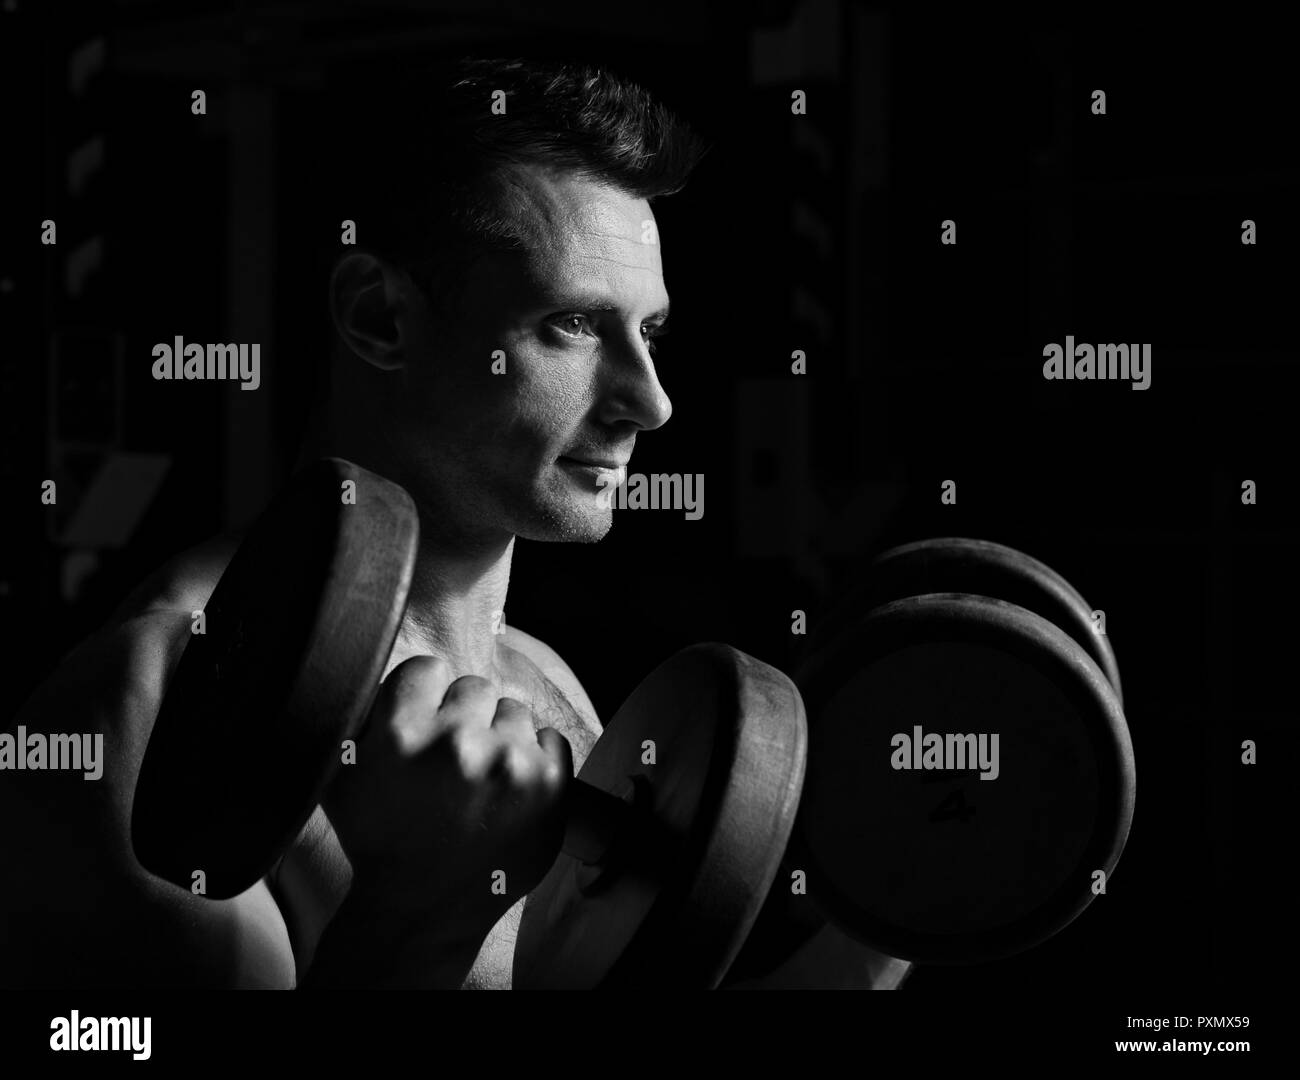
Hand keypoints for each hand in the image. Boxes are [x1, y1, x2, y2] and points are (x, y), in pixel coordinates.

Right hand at [309, 656, 571, 984]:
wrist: (423, 909)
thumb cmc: (380, 841)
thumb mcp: (342, 777)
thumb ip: (357, 718)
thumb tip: (368, 666)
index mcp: (401, 732)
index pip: (428, 669)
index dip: (425, 698)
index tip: (424, 726)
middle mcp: (457, 741)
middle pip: (474, 687)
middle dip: (465, 717)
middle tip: (453, 761)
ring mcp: (509, 762)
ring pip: (514, 709)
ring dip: (501, 737)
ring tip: (482, 780)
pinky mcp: (550, 784)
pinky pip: (551, 736)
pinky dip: (537, 757)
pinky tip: (511, 789)